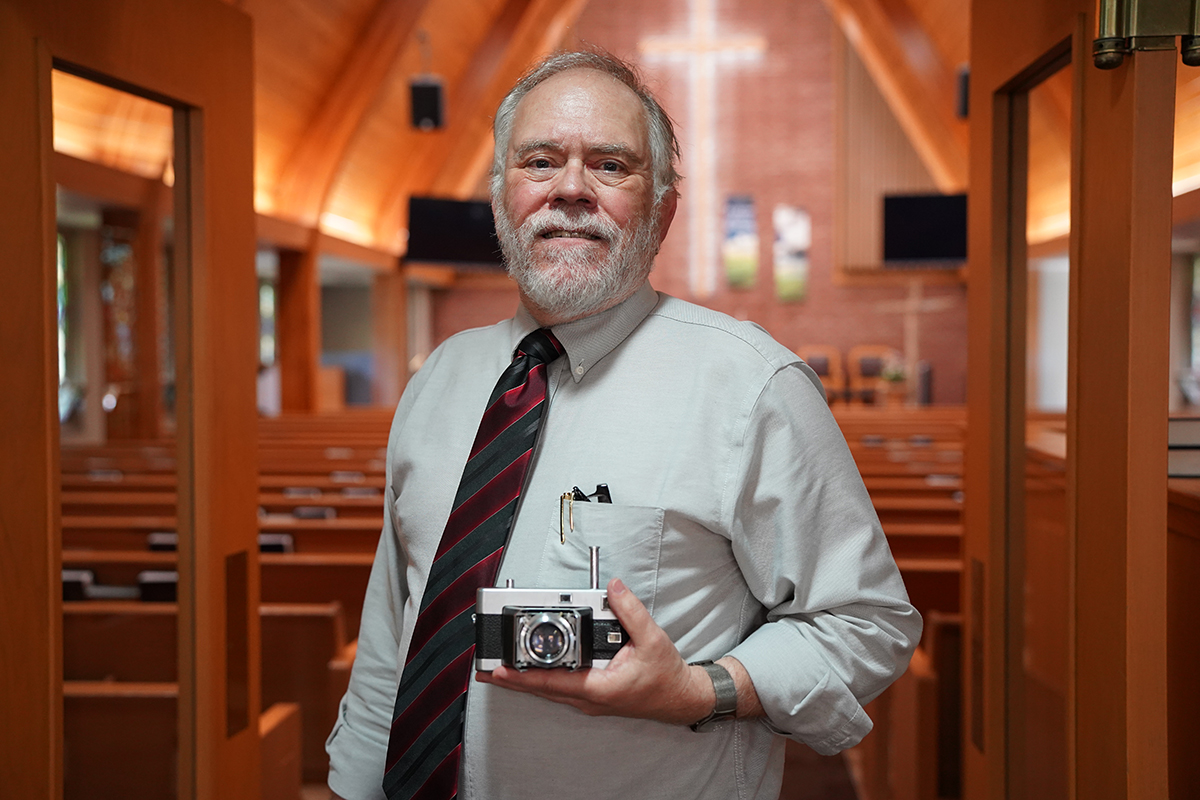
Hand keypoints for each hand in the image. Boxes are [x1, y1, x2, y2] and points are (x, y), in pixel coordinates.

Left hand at [474, 577, 712, 723]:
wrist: (680, 698)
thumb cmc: (667, 677)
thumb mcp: (652, 639)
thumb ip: (630, 611)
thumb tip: (613, 587)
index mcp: (599, 688)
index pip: (552, 682)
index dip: (522, 677)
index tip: (498, 671)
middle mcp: (588, 699)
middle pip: (541, 690)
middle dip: (512, 680)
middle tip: (485, 670)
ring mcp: (588, 700)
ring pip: (548, 691)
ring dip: (523, 680)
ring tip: (498, 669)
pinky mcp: (591, 696)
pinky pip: (559, 689)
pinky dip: (540, 679)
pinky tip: (529, 669)